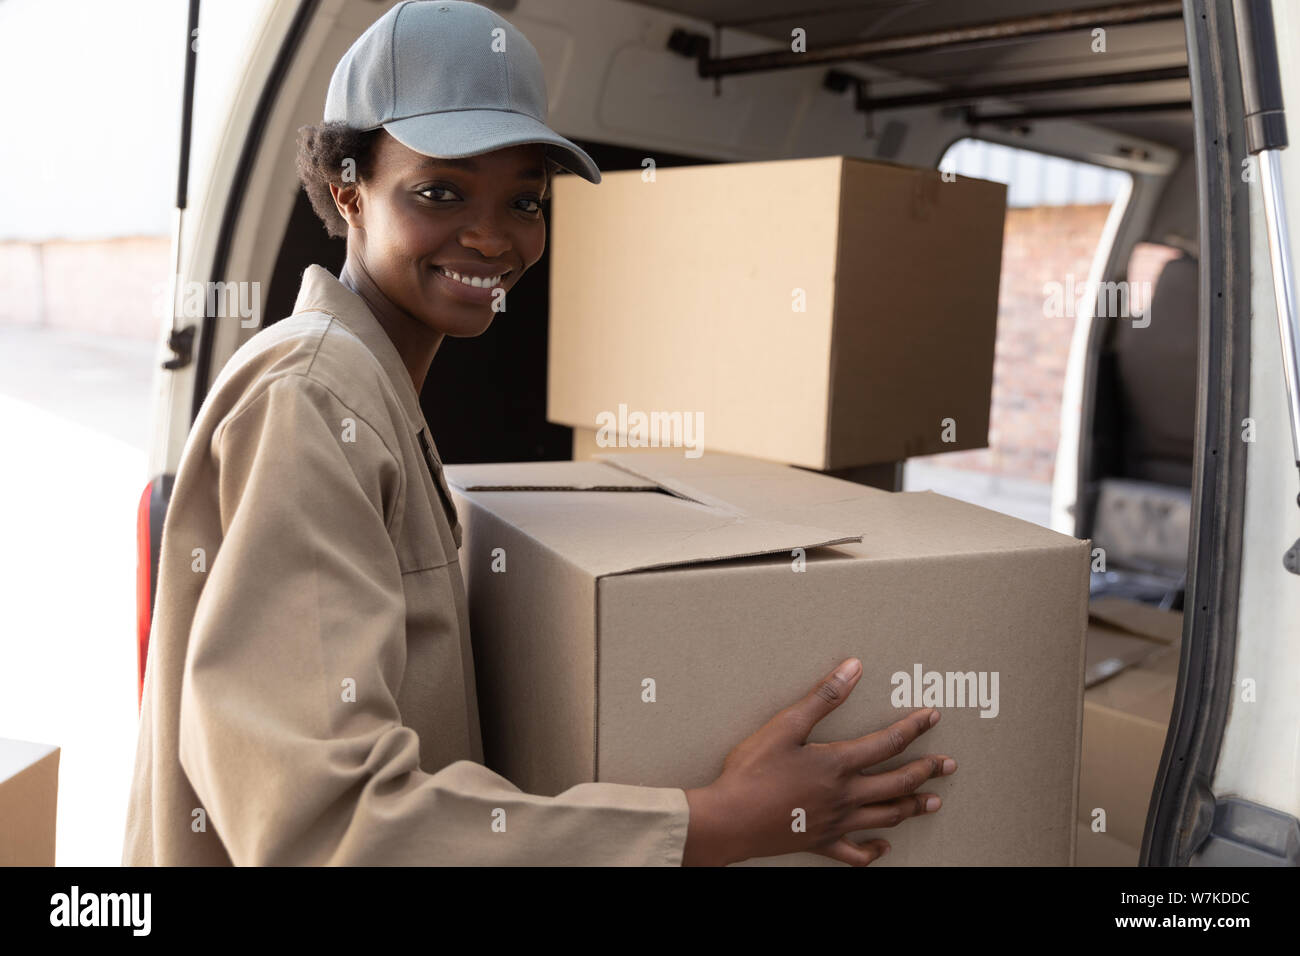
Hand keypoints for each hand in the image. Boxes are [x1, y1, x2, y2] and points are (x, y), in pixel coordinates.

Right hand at [682, 658, 954, 865]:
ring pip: (886, 816)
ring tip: (933, 802)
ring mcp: (835, 822)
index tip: (933, 717)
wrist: (729, 818)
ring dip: (912, 807)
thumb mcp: (786, 725)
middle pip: (897, 782)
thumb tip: (853, 669)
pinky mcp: (820, 843)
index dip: (914, 728)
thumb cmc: (752, 770)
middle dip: (926, 770)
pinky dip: (874, 851)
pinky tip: (883, 846)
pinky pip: (856, 853)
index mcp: (838, 764)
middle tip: (948, 764)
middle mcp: (845, 796)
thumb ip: (823, 697)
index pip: (887, 743)